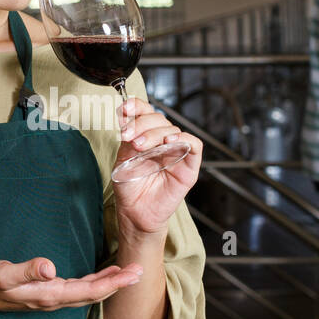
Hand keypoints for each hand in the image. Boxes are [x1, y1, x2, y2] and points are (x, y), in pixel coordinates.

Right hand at [0, 257, 142, 313]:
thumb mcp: (4, 273)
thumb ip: (27, 271)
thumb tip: (50, 268)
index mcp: (50, 294)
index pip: (90, 291)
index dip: (115, 282)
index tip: (134, 272)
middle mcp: (54, 299)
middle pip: (95, 295)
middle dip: (119, 284)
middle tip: (140, 270)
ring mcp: (51, 298)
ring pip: (88, 293)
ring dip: (109, 284)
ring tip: (126, 272)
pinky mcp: (46, 293)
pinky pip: (78, 291)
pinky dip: (94, 283)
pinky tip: (99, 276)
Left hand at [110, 96, 202, 236]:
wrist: (136, 213)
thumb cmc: (130, 188)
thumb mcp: (123, 159)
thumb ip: (128, 141)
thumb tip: (129, 121)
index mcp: (146, 135)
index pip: (145, 113)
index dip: (136, 106)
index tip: (124, 109)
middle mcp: (162, 141)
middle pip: (158, 119)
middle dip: (142, 124)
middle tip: (129, 137)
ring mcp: (177, 151)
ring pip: (172, 130)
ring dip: (154, 133)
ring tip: (139, 145)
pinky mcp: (189, 165)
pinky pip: (194, 145)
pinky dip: (184, 139)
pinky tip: (169, 141)